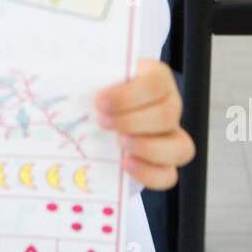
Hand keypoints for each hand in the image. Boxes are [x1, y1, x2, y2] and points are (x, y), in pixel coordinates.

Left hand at [95, 58, 194, 189]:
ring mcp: (172, 136)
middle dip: (131, 121)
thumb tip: (71, 86)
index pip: (156, 84)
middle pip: (168, 115)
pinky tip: (125, 164)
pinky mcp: (164, 163)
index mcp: (157, 77)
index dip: (129, 95)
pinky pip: (168, 175)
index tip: (100, 101)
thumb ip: (91, 77)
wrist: (99, 110)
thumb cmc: (100, 88)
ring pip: (180, 148)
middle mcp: (170, 105)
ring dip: (147, 148)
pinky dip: (148, 173)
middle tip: (103, 122)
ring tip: (119, 143)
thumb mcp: (96, 75)